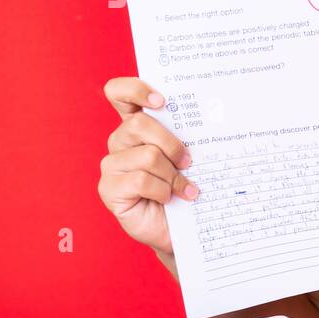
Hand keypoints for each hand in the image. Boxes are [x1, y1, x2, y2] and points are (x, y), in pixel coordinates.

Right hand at [97, 77, 196, 255]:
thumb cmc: (184, 188)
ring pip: (146, 156)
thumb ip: (186, 136)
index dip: (136, 90)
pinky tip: (169, 199)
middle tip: (189, 161)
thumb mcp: (188, 158)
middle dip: (172, 143)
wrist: (180, 227)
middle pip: (139, 125)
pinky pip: (140, 180)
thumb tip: (209, 117)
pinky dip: (163, 190)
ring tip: (185, 188)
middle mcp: (120, 142)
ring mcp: (111, 165)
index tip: (162, 101)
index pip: (120, 94)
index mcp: (137, 126)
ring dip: (172, 174)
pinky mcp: (109, 188)